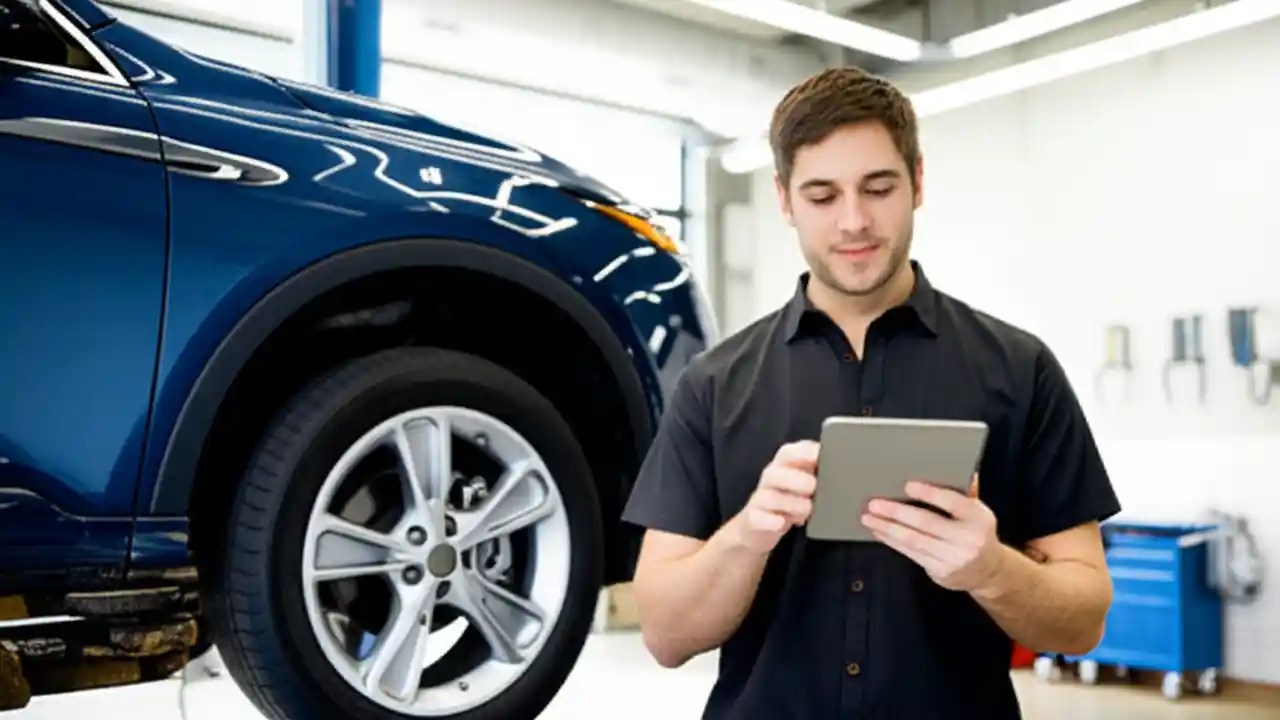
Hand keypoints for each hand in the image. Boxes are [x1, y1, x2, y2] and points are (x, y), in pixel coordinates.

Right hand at [733, 441, 818, 554]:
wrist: (759, 528)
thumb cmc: (790, 501)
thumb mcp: (803, 486)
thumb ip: (820, 476)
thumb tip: (849, 473)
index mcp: (783, 467)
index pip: (788, 453)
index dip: (802, 452)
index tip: (818, 455)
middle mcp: (770, 480)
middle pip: (776, 473)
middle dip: (795, 479)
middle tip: (814, 487)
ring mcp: (760, 500)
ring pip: (769, 497)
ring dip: (789, 502)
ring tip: (808, 509)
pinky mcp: (754, 520)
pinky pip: (758, 518)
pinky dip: (770, 521)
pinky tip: (781, 523)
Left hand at [860, 476, 1005, 592]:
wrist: (989, 571)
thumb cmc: (976, 531)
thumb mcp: (977, 511)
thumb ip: (963, 491)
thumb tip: (947, 465)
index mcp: (979, 517)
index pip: (953, 502)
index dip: (930, 493)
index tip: (907, 485)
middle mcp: (969, 539)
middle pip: (927, 522)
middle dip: (897, 512)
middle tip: (874, 503)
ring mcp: (955, 558)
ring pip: (914, 540)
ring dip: (887, 528)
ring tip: (868, 517)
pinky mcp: (941, 572)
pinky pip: (911, 553)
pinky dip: (892, 541)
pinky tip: (879, 531)